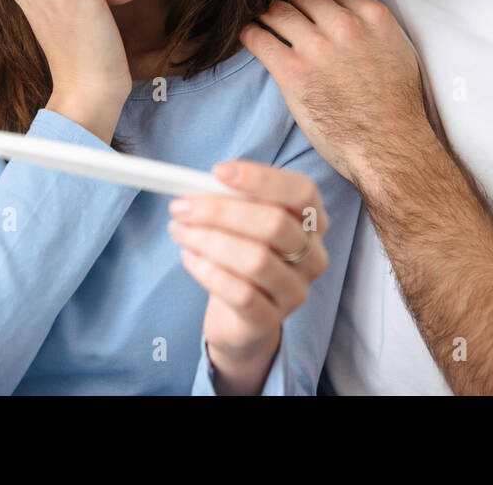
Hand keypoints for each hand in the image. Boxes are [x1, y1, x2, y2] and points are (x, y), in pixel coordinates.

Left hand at [168, 160, 329, 393]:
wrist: (240, 314)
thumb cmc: (242, 253)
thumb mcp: (244, 221)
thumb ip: (232, 199)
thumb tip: (197, 185)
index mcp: (314, 220)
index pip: (301, 191)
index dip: (261, 178)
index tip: (217, 171)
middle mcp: (313, 255)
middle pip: (275, 224)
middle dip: (221, 211)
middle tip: (182, 207)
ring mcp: (296, 291)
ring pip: (256, 260)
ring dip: (209, 240)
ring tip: (179, 231)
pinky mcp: (271, 320)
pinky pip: (241, 294)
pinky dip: (208, 271)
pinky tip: (189, 258)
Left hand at [239, 0, 427, 185]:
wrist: (388, 146)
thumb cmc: (396, 108)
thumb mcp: (399, 52)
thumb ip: (374, 30)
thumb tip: (353, 20)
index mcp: (373, 18)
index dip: (315, 0)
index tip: (305, 6)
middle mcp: (344, 26)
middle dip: (289, 2)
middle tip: (279, 11)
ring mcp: (317, 47)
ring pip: (277, 11)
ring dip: (265, 15)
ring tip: (259, 21)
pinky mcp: (293, 71)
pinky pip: (259, 39)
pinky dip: (250, 34)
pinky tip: (249, 37)